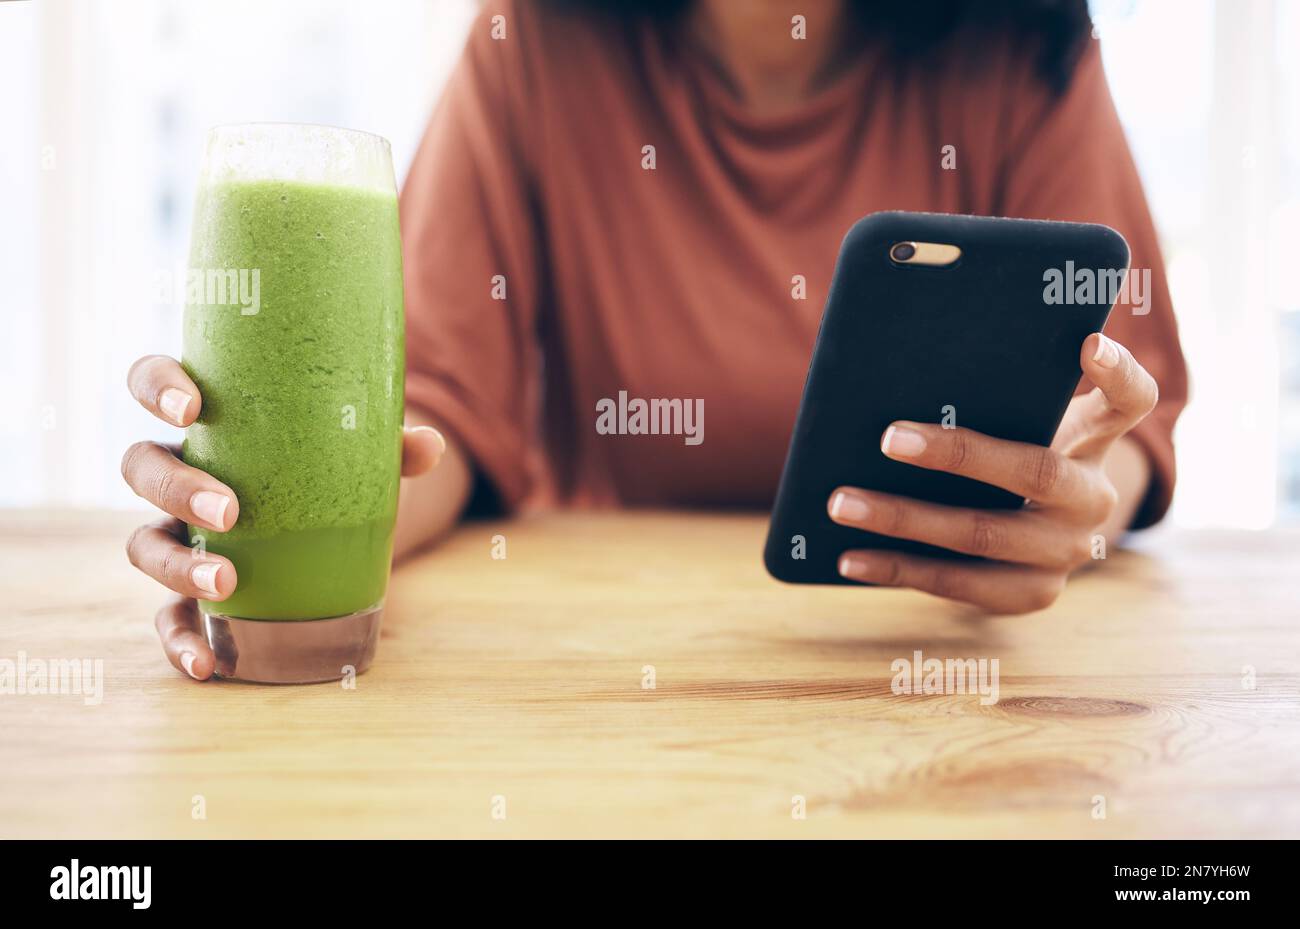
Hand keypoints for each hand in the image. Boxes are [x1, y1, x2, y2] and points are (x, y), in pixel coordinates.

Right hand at [121, 355, 446, 679]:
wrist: (338, 531)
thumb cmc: (332, 470)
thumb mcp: (362, 454)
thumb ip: (392, 448)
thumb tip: (431, 447)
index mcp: (211, 422)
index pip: (154, 382)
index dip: (158, 386)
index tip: (192, 408)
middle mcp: (182, 474)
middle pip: (144, 468)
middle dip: (177, 489)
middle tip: (230, 512)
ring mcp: (179, 533)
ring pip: (145, 543)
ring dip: (176, 564)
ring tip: (224, 583)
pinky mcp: (193, 590)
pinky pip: (168, 617)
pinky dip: (180, 640)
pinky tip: (205, 664)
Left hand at [827, 333, 1157, 613]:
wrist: (1042, 529)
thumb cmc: (1014, 447)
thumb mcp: (1023, 417)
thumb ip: (996, 391)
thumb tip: (899, 363)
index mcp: (1095, 439)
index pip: (1131, 400)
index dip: (1117, 372)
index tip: (1087, 342)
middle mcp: (1093, 498)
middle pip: (1034, 474)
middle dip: (958, 454)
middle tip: (887, 438)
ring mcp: (1066, 554)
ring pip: (983, 536)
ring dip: (905, 521)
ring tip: (842, 504)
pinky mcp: (1031, 595)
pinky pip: (959, 585)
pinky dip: (899, 571)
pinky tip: (849, 559)